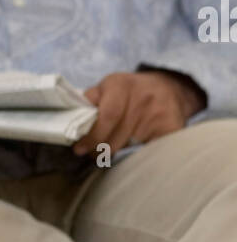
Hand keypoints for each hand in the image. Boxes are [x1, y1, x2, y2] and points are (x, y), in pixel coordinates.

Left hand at [72, 70, 204, 156]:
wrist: (169, 88)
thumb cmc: (129, 92)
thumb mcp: (107, 87)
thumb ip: (89, 102)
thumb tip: (69, 122)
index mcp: (120, 84)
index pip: (106, 116)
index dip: (92, 137)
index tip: (80, 149)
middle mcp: (142, 97)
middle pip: (115, 137)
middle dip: (99, 150)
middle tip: (93, 154)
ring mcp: (159, 113)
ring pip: (129, 148)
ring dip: (116, 155)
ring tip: (110, 153)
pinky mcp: (172, 128)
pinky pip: (148, 151)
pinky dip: (136, 157)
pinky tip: (131, 154)